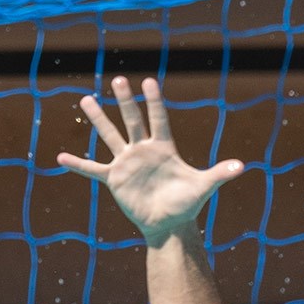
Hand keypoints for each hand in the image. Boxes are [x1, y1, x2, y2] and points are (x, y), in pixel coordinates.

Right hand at [55, 76, 246, 244]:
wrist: (169, 223)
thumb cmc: (187, 203)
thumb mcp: (204, 186)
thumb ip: (220, 173)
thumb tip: (242, 167)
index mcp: (164, 148)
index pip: (159, 119)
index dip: (154, 101)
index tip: (149, 81)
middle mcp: (143, 150)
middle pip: (133, 120)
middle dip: (126, 101)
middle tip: (119, 80)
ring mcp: (127, 163)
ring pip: (111, 136)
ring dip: (99, 119)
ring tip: (86, 99)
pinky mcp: (115, 179)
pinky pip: (93, 169)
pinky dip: (78, 164)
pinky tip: (61, 156)